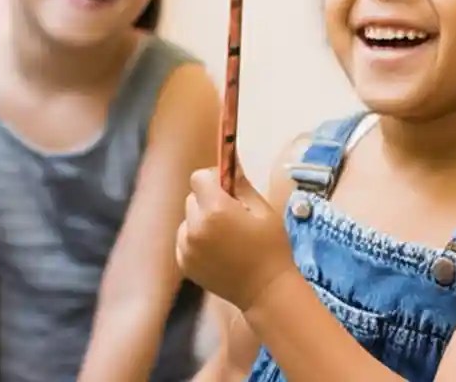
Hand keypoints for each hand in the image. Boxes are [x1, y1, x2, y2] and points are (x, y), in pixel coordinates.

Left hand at [176, 168, 297, 311]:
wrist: (265, 291)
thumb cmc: (271, 248)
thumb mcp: (264, 210)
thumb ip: (242, 185)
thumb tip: (232, 164)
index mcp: (216, 210)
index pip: (199, 178)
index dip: (215, 179)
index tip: (228, 188)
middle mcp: (195, 227)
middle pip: (192, 198)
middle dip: (208, 200)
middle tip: (232, 214)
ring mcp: (186, 247)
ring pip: (187, 219)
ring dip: (201, 221)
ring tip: (225, 236)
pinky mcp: (184, 262)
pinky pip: (184, 239)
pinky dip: (196, 240)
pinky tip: (218, 250)